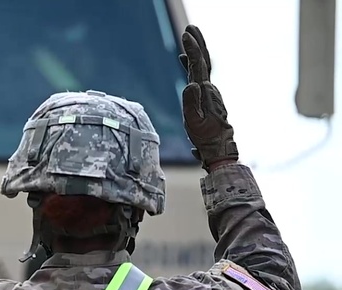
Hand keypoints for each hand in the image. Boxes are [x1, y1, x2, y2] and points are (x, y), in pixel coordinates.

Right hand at [179, 25, 237, 170]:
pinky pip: (200, 74)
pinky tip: (186, 61)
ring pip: (203, 65)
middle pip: (204, 60)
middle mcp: (209, 88)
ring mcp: (209, 92)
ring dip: (196, 50)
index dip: (192, 49)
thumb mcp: (194, 123)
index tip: (186, 35)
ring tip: (188, 38)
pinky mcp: (206, 97)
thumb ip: (191, 103)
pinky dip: (193, 63)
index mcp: (205, 92)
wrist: (219, 147)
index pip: (198, 65)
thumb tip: (190, 84)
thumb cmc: (205, 137)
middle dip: (198, 43)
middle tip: (191, 27)